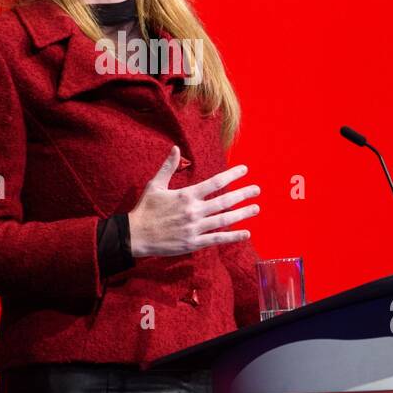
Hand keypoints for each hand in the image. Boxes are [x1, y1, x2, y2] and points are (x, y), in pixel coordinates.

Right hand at [126, 145, 260, 257]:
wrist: (135, 235)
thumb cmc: (145, 209)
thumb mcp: (155, 185)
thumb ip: (168, 167)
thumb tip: (176, 149)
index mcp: (186, 195)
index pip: (215, 182)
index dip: (232, 175)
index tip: (244, 170)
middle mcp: (194, 211)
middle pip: (224, 201)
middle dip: (243, 194)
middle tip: (257, 190)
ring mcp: (195, 228)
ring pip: (224, 220)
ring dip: (243, 214)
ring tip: (256, 208)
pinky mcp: (194, 243)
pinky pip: (217, 239)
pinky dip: (233, 237)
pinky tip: (246, 233)